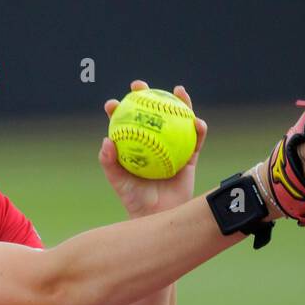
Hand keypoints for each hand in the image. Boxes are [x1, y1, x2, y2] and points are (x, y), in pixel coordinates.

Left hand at [100, 81, 206, 217]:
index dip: (118, 111)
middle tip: (141, 86)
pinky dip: (198, 129)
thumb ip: (110, 162)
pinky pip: (196, 140)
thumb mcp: (119, 182)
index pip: (125, 124)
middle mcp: (154, 144)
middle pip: (152, 115)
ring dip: (180, 103)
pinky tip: (197, 121)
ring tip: (179, 91)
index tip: (112, 104)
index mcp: (135, 147)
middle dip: (147, 96)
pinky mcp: (189, 157)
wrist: (159, 217)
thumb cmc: (135, 200)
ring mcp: (173, 148)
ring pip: (177, 121)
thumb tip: (107, 140)